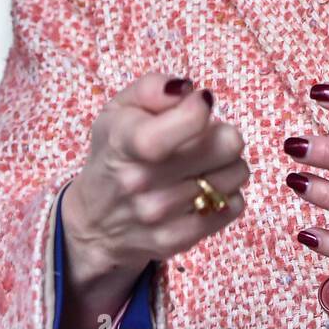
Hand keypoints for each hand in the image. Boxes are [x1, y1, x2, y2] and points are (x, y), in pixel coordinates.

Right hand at [65, 73, 249, 284]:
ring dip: (227, 164)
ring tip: (201, 165)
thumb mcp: (120, 109)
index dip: (203, 108)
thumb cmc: (115, 152)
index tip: (199, 103)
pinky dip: (225, 194)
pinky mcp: (177, 240)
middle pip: (227, 144)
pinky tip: (201, 190)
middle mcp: (141, 180)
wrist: (92, 222)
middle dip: (222, 134)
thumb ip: (152, 88)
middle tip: (204, 138)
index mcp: (126, 141)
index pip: (186, 122)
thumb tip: (188, 91)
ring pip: (236, 174)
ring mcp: (160, 214)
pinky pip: (233, 206)